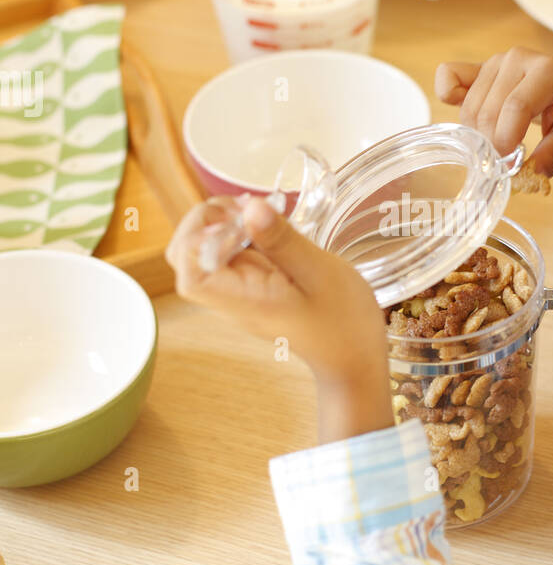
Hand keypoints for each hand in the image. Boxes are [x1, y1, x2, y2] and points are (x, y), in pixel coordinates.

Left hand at [166, 197, 393, 442]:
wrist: (353, 358)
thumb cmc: (343, 324)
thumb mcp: (320, 274)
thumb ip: (282, 240)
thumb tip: (250, 206)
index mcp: (243, 301)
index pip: (189, 274)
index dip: (196, 237)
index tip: (232, 219)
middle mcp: (233, 298)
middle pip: (187, 259)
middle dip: (206, 223)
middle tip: (246, 209)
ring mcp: (241, 292)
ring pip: (207, 252)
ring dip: (225, 224)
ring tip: (262, 213)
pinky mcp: (253, 285)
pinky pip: (233, 253)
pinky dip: (243, 232)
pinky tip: (270, 225)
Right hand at [434, 47, 552, 177]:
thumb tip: (529, 176)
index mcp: (546, 71)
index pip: (515, 107)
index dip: (507, 139)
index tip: (510, 165)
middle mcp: (516, 60)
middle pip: (488, 110)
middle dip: (491, 144)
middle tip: (505, 161)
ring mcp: (495, 62)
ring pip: (470, 106)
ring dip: (477, 133)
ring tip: (497, 143)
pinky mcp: (480, 69)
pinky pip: (449, 76)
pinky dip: (449, 96)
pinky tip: (468, 120)